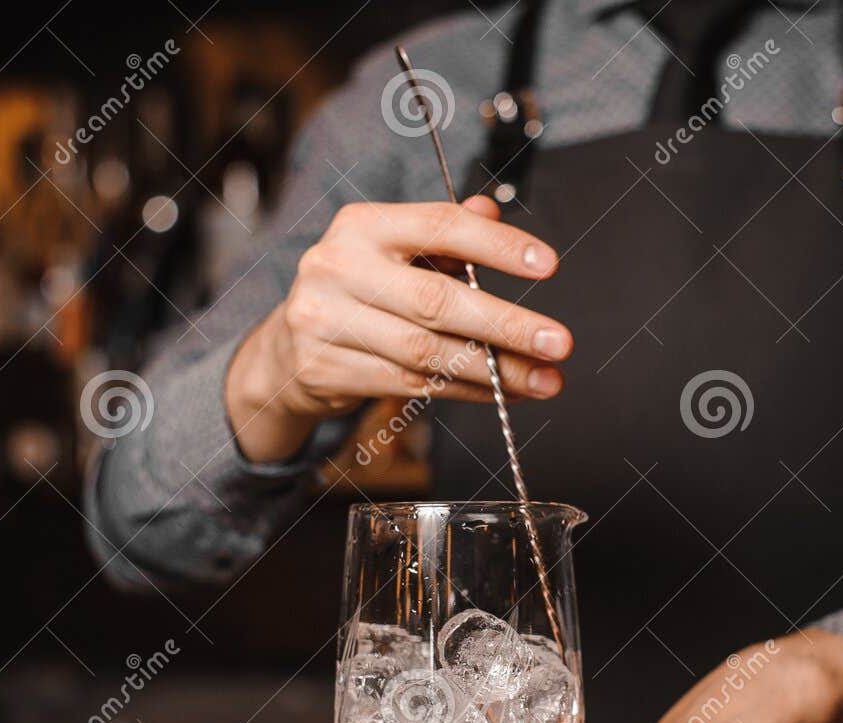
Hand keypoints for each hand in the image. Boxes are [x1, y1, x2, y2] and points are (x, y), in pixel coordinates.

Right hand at [224, 196, 571, 462]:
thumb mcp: (395, 251)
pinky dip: (464, 391)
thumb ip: (445, 234)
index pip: (439, 226)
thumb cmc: (359, 292)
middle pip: (437, 301)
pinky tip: (500, 392)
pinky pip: (412, 386)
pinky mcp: (326, 370)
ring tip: (543, 380)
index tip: (548, 266)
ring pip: (427, 353)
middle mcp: (337, 267)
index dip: (497, 245)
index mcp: (362, 225)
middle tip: (558, 341)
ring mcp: (326, 321)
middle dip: (507, 325)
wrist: (285, 350)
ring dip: (494, 371)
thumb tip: (494, 210)